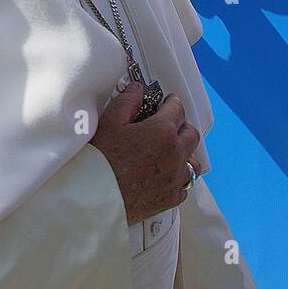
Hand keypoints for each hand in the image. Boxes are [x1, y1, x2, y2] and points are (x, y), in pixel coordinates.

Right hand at [89, 83, 201, 224]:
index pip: (177, 108)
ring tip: (174, 150)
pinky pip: (184, 186)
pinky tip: (169, 175)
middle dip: (183, 124)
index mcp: (163, 131)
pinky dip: (180, 178)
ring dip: (186, 152)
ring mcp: (174, 178)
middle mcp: (175, 154)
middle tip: (171, 122)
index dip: (172, 102)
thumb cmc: (100, 160)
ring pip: (193, 162)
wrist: (94, 197)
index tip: (168, 101)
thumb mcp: (109, 122)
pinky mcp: (169, 198)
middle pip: (191, 133)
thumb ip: (127, 101)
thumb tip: (137, 90)